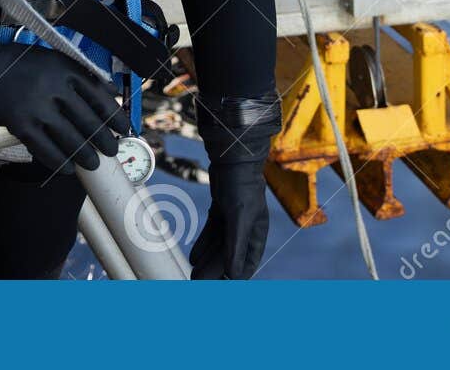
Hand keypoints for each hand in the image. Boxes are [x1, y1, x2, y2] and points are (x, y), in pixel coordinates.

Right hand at [0, 42, 127, 172]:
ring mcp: (36, 107)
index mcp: (63, 68)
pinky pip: (45, 148)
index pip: (98, 95)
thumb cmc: (14, 63)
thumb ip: (76, 73)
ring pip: (69, 138)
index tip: (124, 128)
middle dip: (103, 139)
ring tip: (93, 163)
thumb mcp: (49, 58)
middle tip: (112, 151)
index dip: (114, 115)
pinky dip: (59, 161)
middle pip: (87, 120)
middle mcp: (53, 87)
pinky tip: (68, 168)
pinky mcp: (19, 124)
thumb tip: (107, 92)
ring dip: (85, 154)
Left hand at [190, 93, 280, 278]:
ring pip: (218, 247)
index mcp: (256, 235)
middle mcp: (246, 229)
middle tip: (197, 285)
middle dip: (214, 272)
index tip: (220, 291)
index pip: (245, 265)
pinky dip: (203, 246)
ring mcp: (233, 219)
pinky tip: (194, 257)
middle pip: (229, 257)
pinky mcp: (222, 209)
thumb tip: (233, 276)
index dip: (233, 279)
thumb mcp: (239, 218)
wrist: (234, 157)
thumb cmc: (242, 186)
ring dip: (207, 261)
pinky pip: (212, 234)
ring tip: (193, 275)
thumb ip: (236, 247)